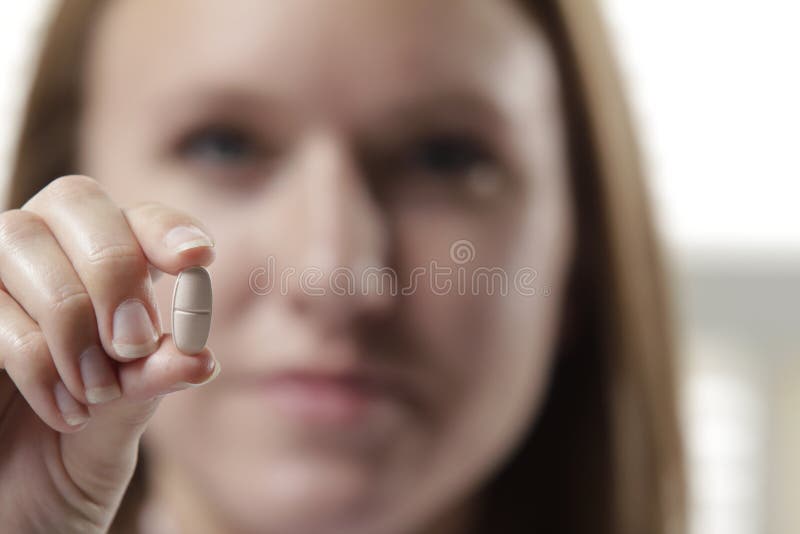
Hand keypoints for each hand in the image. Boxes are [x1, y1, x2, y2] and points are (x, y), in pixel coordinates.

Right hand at [0, 175, 218, 532]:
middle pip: (76, 201)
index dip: (166, 228)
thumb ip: (152, 380)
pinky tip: (63, 408)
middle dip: (112, 267)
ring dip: (66, 316)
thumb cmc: (71, 459)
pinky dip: (31, 353)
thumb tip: (199, 354)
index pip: (139, 219)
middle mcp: (50, 258)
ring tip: (95, 390)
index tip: (197, 259)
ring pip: (19, 238)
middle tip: (131, 343)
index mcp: (109, 274)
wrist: (14, 510)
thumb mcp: (123, 422)